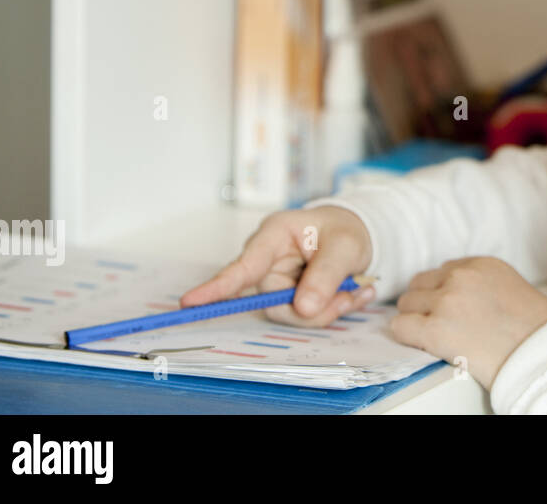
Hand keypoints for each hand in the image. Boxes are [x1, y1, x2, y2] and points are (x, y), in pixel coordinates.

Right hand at [179, 207, 375, 325]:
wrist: (357, 234)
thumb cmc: (344, 230)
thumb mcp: (346, 246)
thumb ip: (326, 275)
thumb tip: (302, 308)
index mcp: (275, 235)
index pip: (243, 265)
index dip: (217, 286)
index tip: (190, 302)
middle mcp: (267, 260)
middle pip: (274, 301)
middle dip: (315, 307)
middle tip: (350, 294)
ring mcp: (275, 280)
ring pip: (290, 314)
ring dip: (327, 309)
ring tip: (356, 289)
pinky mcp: (286, 296)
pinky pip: (302, 315)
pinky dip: (330, 310)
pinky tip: (351, 293)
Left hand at [391, 257, 546, 391]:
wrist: (541, 355)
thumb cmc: (534, 329)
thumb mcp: (509, 286)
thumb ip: (480, 282)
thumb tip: (452, 293)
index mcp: (481, 264)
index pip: (443, 271)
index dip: (443, 292)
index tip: (451, 309)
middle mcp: (461, 277)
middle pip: (419, 284)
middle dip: (426, 303)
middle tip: (441, 323)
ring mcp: (446, 302)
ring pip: (406, 304)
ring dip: (415, 319)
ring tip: (436, 336)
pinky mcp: (435, 331)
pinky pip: (400, 327)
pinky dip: (407, 336)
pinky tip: (423, 345)